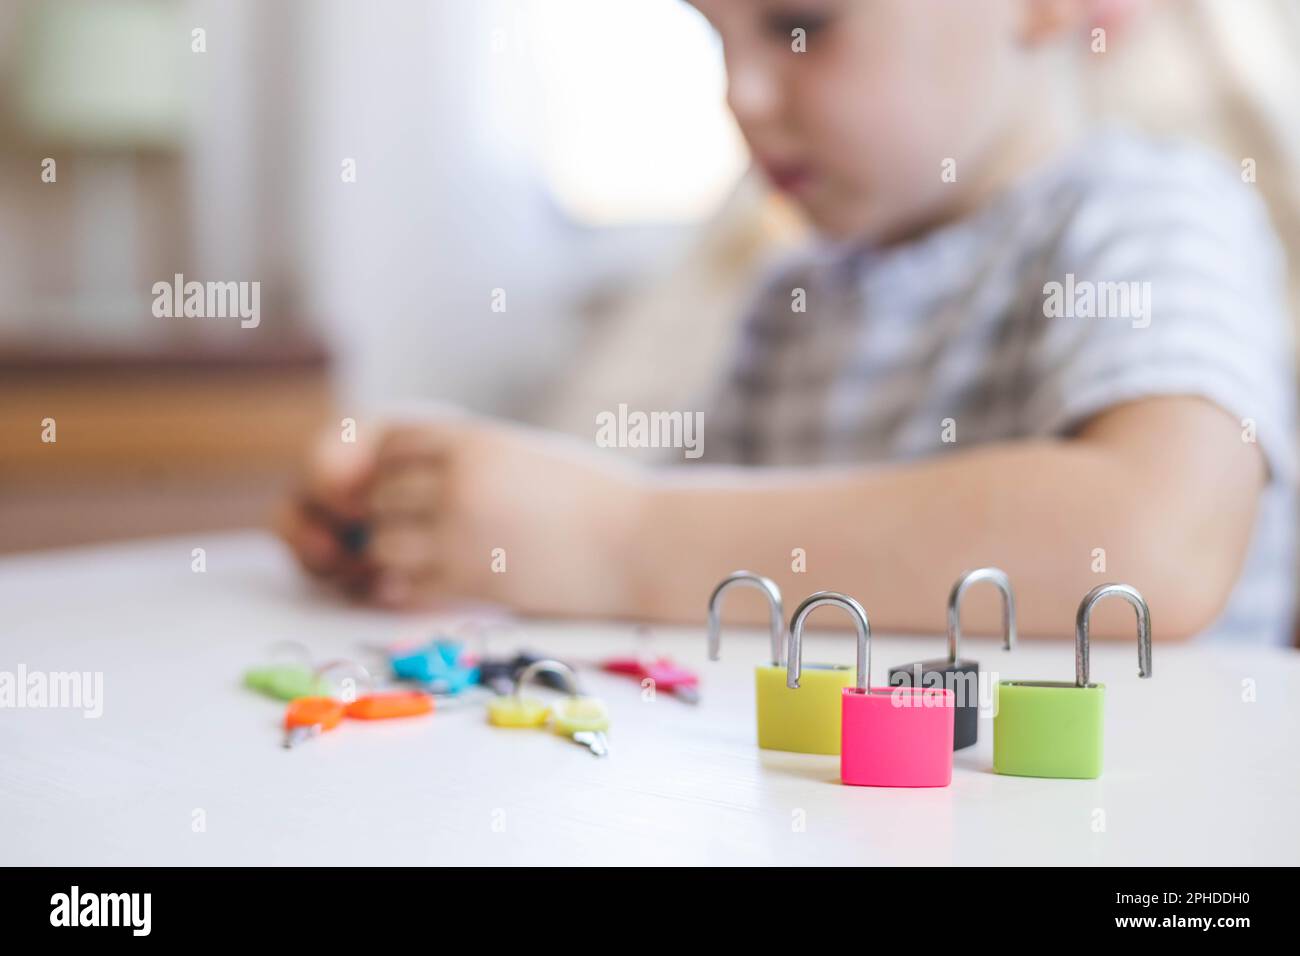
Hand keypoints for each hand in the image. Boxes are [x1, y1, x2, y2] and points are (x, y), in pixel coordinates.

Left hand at [282, 413, 646, 615]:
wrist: (640, 545)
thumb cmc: (594, 500)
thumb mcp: (525, 454)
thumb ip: (470, 458)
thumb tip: (413, 474)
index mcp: (475, 441)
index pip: (391, 442)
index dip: (390, 465)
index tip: (407, 483)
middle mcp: (460, 483)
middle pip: (378, 493)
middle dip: (389, 512)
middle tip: (415, 528)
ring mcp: (461, 535)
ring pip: (382, 543)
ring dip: (393, 554)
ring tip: (424, 559)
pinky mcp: (471, 583)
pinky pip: (404, 587)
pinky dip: (406, 590)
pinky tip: (432, 586)